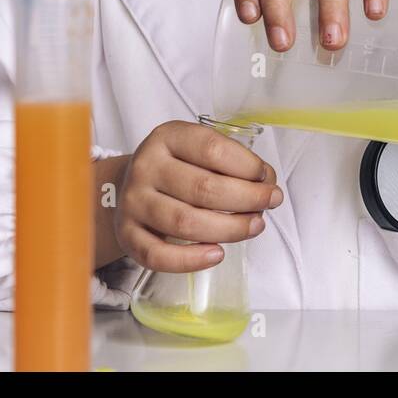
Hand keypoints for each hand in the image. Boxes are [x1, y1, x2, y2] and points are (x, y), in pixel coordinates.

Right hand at [114, 120, 282, 272]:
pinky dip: (190, 260)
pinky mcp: (127, 235)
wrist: (128, 185)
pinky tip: (217, 254)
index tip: (267, 178)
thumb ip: (232, 161)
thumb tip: (266, 183)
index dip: (247, 166)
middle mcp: (146, 167)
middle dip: (247, 199)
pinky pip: (158, 255)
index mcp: (168, 137)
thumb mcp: (199, 150)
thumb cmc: (177, 167)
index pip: (212, 149)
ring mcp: (133, 202)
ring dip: (229, 229)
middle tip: (270, 203)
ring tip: (255, 226)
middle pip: (203, 188)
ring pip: (185, 223)